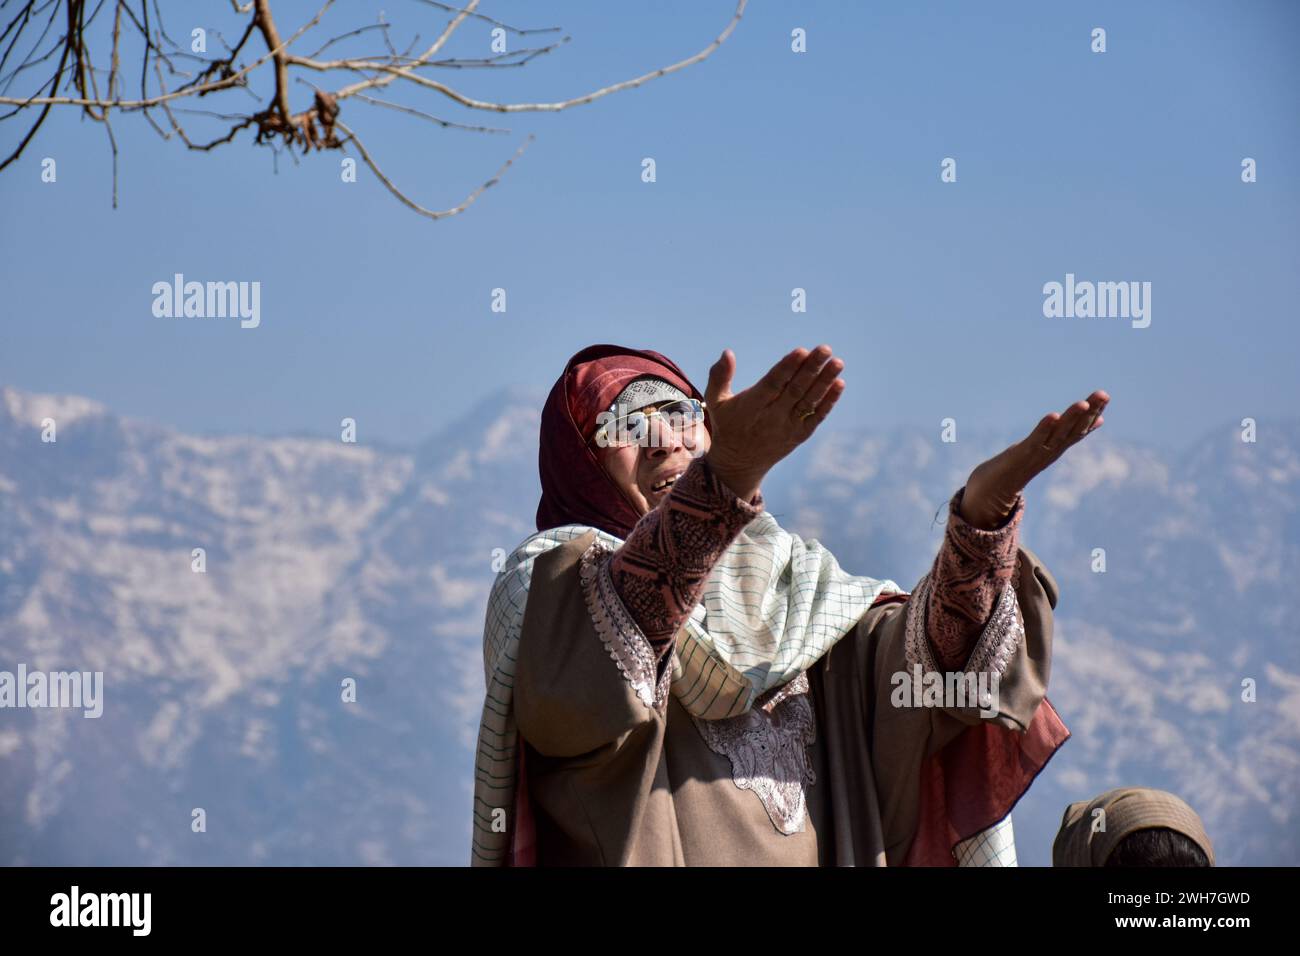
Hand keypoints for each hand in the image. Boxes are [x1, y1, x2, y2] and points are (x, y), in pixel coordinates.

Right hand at [703, 345, 845, 500]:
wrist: (739, 464)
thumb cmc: (727, 425)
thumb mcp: (716, 402)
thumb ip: (719, 376)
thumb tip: (727, 352)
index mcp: (751, 407)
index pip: (772, 384)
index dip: (787, 368)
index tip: (801, 351)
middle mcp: (772, 417)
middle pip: (795, 390)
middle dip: (811, 368)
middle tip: (826, 349)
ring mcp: (788, 427)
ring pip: (809, 401)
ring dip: (825, 381)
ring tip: (837, 363)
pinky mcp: (799, 435)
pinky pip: (816, 417)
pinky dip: (828, 401)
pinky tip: (839, 383)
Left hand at [960, 390, 1110, 529]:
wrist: (994, 486)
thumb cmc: (1022, 462)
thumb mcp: (1048, 445)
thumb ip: (1069, 434)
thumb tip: (1097, 422)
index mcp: (1058, 446)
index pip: (1080, 427)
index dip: (1093, 412)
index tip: (1105, 396)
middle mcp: (1053, 449)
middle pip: (1074, 428)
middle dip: (1089, 411)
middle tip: (1103, 394)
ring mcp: (1039, 453)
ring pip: (1058, 434)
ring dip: (1071, 419)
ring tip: (1083, 403)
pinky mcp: (1021, 455)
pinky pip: (1036, 440)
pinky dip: (1045, 429)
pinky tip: (1053, 416)